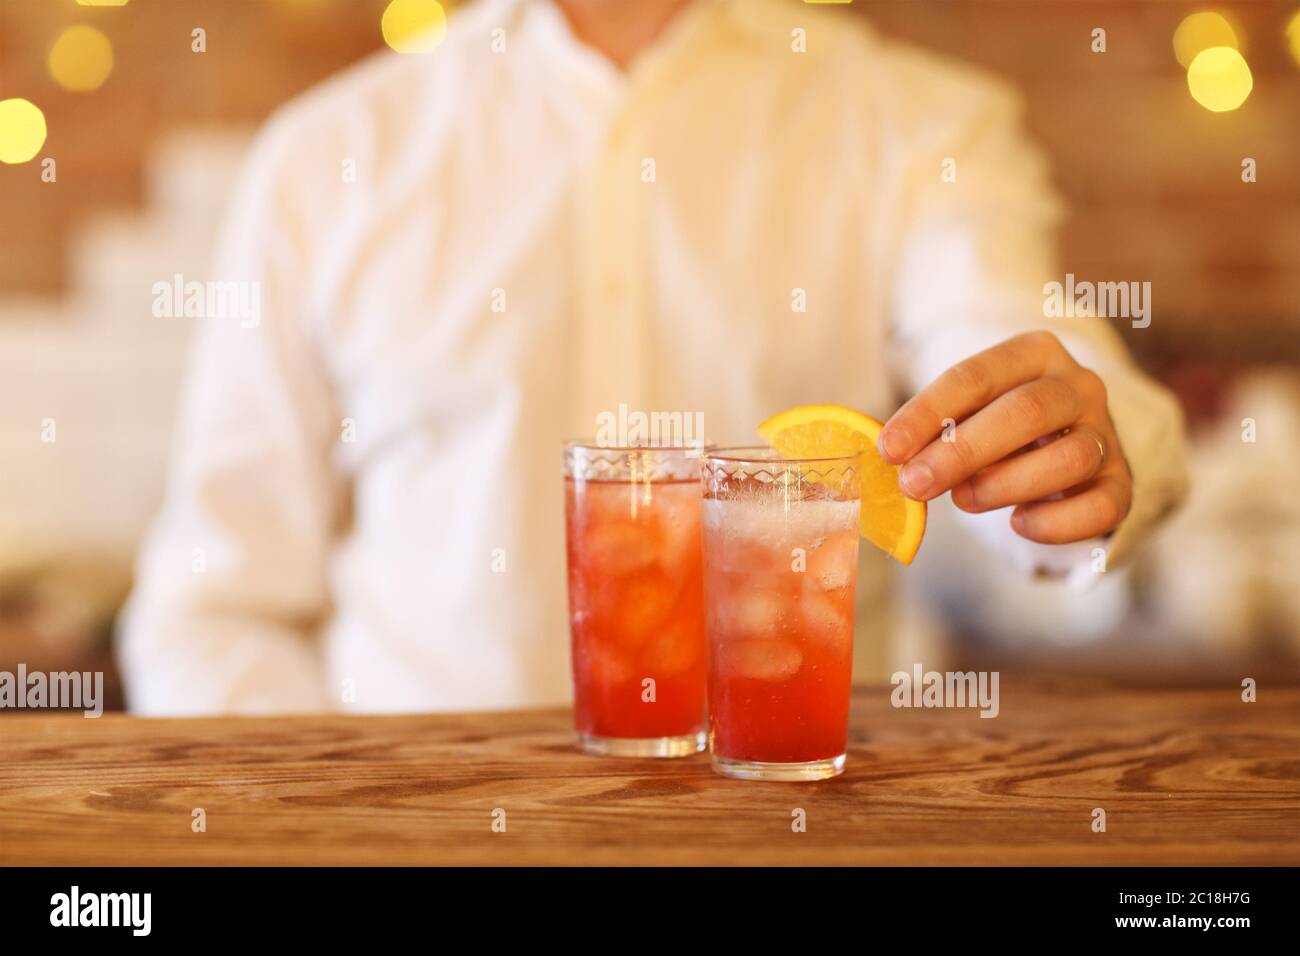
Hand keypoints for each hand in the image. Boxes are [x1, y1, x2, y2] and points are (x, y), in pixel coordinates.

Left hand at [877, 331, 1131, 543]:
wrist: (1064, 440)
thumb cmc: (997, 424)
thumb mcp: (967, 411)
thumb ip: (937, 429)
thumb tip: (895, 458)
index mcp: (1033, 353)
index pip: (977, 376)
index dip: (928, 413)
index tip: (890, 449)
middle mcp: (1078, 386)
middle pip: (1026, 412)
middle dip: (961, 451)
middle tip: (915, 484)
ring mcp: (1106, 434)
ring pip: (1069, 457)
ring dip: (1005, 485)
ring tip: (963, 499)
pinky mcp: (1122, 483)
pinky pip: (1103, 506)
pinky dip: (1057, 522)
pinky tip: (1018, 524)